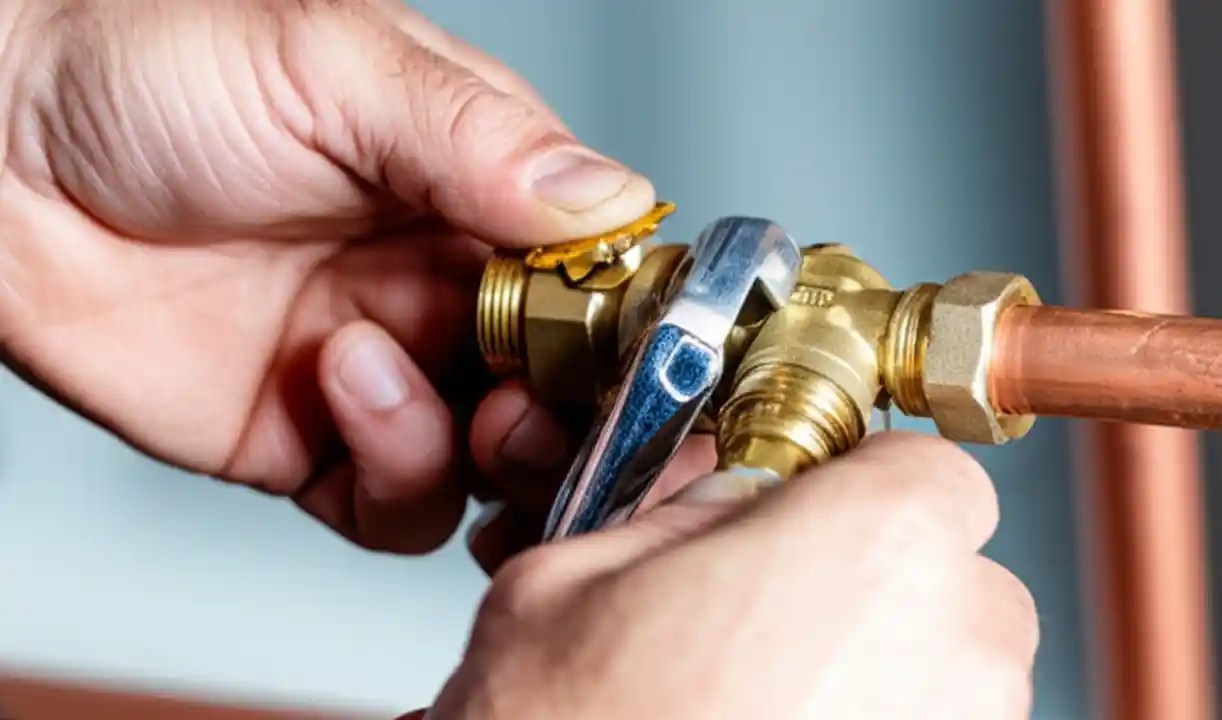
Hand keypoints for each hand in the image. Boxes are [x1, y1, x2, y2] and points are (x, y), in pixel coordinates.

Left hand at [0, 0, 654, 550]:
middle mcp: (441, 283)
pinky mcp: (312, 439)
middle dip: (570, 411)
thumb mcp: (334, 63)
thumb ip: (479, 137)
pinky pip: (400, 499)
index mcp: (475, 187)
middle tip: (534, 396)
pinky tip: (345, 387)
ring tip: (400, 368)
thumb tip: (611, 200)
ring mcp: (385, 366)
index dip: (627, 322)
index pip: (597, 275)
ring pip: (497, 459)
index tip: (633, 346)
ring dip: (481, 445)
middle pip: (565, 385)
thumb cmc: (149, 64)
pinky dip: (397, 469)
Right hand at [427, 433, 1039, 719]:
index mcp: (877, 543)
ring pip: (951, 678)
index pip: (930, 470)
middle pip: (954, 580)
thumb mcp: (568, 584)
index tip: (815, 509)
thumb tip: (720, 511)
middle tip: (770, 616)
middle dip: (873, 587)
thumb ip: (674, 519)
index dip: (862, 486)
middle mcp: (957, 651)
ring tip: (762, 706)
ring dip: (878, 676)